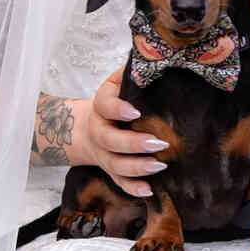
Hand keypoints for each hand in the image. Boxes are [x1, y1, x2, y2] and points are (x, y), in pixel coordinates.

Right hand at [28, 73, 165, 195]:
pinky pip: (119, 182)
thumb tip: (159, 60)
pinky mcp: (111, 168)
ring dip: (137, 168)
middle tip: (159, 143)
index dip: (117, 109)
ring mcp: (104, 153)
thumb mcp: (119, 82)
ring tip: (159, 165)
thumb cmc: (116, 99)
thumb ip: (134, 73)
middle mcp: (100, 131)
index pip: (104, 105)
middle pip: (110, 140)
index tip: (135, 111)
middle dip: (134, 144)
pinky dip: (133, 188)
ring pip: (115, 164)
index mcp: (101, 105)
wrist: (90, 124)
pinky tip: (149, 190)